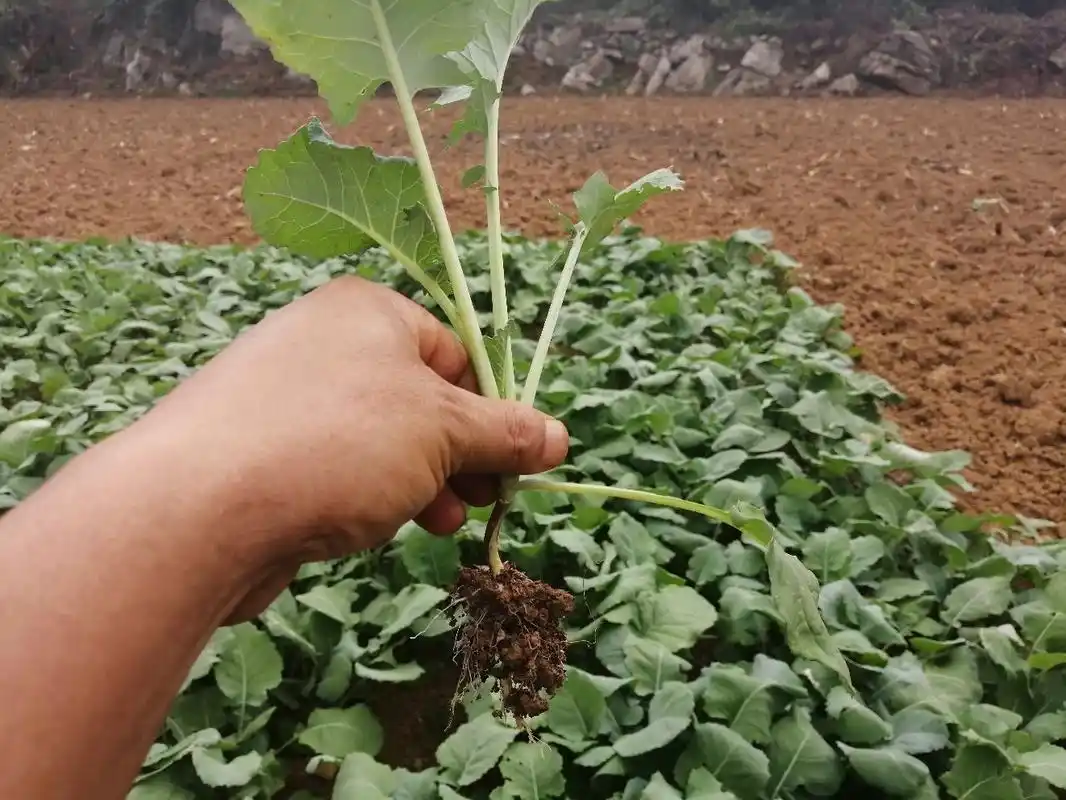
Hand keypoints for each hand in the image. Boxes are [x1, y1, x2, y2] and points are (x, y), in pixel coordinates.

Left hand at [134, 276, 568, 619]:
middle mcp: (324, 343)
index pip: (456, 353)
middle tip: (487, 499)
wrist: (196, 509)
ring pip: (380, 439)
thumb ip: (505, 433)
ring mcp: (286, 398)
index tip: (518, 460)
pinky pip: (336, 465)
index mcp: (368, 313)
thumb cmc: (335, 445)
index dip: (494, 409)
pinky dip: (370, 493)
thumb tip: (557, 438)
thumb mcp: (443, 433)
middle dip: (461, 455)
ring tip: (440, 522)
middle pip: (420, 399)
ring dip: (422, 482)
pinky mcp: (260, 450)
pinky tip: (378, 527)